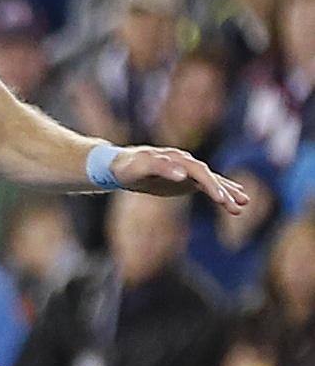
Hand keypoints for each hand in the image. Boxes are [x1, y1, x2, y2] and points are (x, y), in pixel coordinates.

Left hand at [113, 146, 249, 213]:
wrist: (123, 166)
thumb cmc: (129, 166)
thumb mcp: (140, 167)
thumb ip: (160, 167)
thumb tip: (182, 173)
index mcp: (177, 159)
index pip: (199, 172)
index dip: (210, 184)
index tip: (220, 199)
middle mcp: (187, 163)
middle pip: (210, 177)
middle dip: (225, 191)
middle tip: (238, 205)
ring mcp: (188, 171)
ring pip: (212, 181)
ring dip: (228, 193)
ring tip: (242, 206)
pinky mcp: (187, 179)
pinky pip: (208, 185)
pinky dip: (221, 192)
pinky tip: (232, 201)